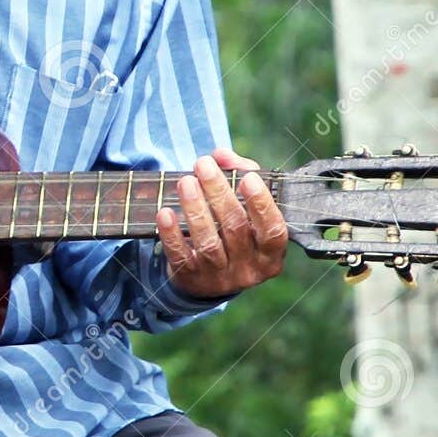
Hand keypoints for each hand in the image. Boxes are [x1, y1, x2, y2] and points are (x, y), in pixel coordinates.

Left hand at [155, 147, 287, 298]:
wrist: (209, 276)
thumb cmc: (234, 230)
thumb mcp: (245, 205)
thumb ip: (239, 173)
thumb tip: (222, 156)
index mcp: (270, 254)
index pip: (273, 230)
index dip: (261, 204)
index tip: (248, 178)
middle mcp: (248, 270)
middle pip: (235, 228)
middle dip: (218, 193)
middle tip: (203, 165)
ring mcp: (220, 278)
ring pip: (208, 243)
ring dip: (195, 209)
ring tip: (186, 182)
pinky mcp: (192, 280)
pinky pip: (181, 257)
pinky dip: (172, 234)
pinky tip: (165, 213)